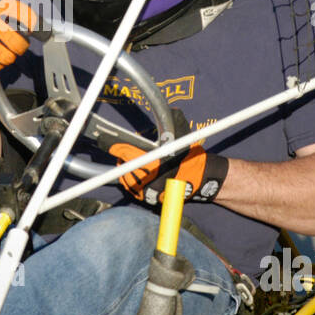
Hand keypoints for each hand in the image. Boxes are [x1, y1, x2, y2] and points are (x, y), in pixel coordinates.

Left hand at [109, 138, 227, 206]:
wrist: (203, 178)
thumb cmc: (191, 158)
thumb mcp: (182, 138)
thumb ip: (170, 129)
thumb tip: (164, 115)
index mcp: (157, 161)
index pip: (130, 154)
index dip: (119, 149)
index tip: (112, 145)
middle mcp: (152, 177)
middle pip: (126, 169)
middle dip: (122, 160)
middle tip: (121, 154)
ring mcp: (152, 190)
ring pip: (128, 182)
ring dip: (125, 173)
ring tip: (126, 164)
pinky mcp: (153, 199)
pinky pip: (135, 192)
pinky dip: (130, 184)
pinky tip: (132, 177)